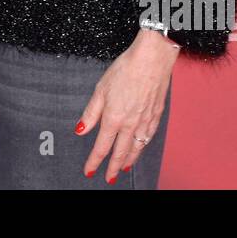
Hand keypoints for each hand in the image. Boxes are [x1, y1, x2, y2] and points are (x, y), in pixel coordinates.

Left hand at [75, 29, 177, 182]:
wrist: (152, 59)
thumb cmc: (126, 69)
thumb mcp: (101, 89)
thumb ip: (90, 113)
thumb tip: (80, 130)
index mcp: (114, 118)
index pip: (101, 147)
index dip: (94, 162)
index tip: (89, 171)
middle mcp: (130, 124)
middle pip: (120, 152)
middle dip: (112, 167)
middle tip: (108, 178)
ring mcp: (145, 121)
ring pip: (136, 148)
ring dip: (128, 160)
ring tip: (123, 169)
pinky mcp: (156, 115)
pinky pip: (148, 137)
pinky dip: (142, 146)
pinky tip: (140, 147)